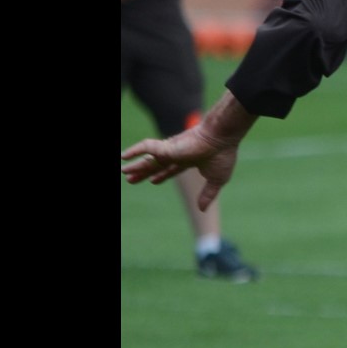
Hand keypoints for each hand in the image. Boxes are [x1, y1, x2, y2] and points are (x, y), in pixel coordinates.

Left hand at [120, 123, 241, 210]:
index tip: (153, 181)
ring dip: (136, 166)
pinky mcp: (167, 146)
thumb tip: (202, 209)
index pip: (172, 169)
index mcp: (190, 160)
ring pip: (149, 159)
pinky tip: (124, 156)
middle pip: (157, 165)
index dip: (162, 176)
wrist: (222, 139)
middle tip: (131, 179)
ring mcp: (171, 149)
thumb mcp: (217, 180)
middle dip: (144, 172)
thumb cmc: (223, 156)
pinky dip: (134, 151)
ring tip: (124, 171)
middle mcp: (178, 154)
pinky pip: (146, 147)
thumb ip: (208, 194)